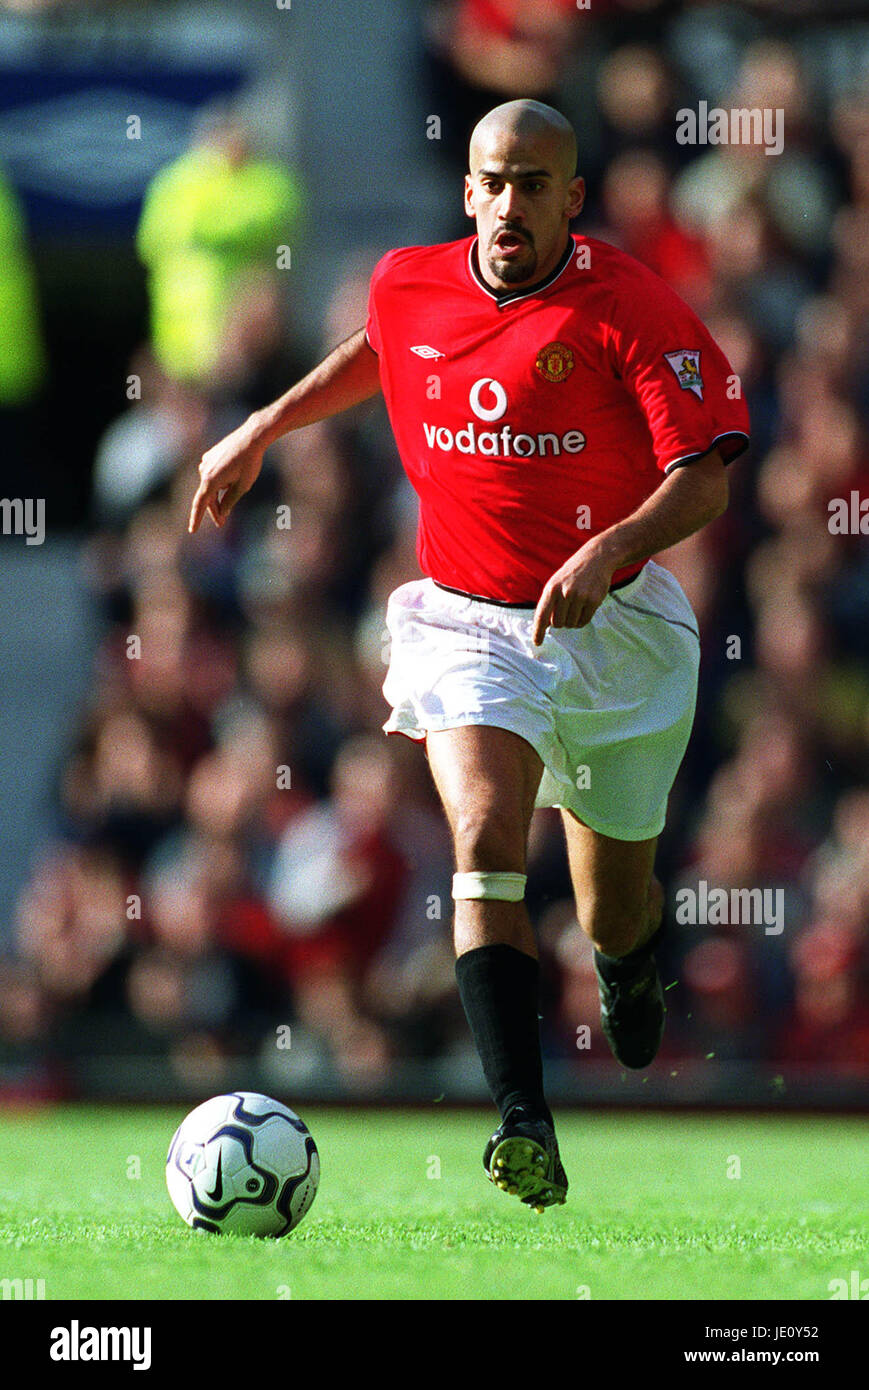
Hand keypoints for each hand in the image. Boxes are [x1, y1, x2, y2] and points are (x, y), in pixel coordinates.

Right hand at [188, 415, 267, 532]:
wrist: (252, 438)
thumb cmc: (250, 463)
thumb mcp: (243, 487)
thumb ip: (230, 501)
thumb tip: (223, 511)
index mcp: (211, 480)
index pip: (200, 504)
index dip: (196, 519)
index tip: (193, 530)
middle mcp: (204, 471)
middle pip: (207, 497)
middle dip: (215, 510)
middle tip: (223, 523)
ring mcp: (206, 462)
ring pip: (210, 485)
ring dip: (219, 494)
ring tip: (234, 494)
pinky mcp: (210, 456)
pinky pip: (213, 474)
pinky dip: (220, 481)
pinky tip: (232, 478)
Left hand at [531, 541, 616, 645]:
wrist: (596, 558)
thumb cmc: (572, 574)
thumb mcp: (556, 583)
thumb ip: (550, 602)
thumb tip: (545, 625)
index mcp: (551, 588)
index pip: (542, 615)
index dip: (538, 631)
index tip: (537, 643)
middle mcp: (564, 592)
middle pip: (558, 624)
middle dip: (561, 623)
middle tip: (566, 612)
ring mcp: (580, 596)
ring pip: (571, 624)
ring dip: (573, 621)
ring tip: (576, 608)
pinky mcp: (594, 600)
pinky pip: (584, 621)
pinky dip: (582, 621)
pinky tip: (584, 610)